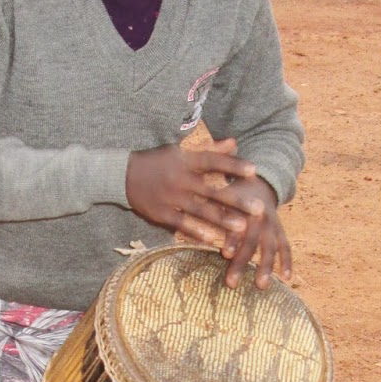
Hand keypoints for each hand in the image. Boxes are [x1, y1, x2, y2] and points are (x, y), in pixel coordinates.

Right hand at [126, 137, 254, 245]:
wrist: (121, 175)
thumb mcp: (181, 151)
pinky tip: (212, 240)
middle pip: (212, 190)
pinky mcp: (161, 213)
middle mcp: (180, 179)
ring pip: (200, 210)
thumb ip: (210, 150)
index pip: (213, 161)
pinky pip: (181, 223)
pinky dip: (196, 231)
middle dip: (236, 200)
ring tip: (242, 227)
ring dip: (221, 219)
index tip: (254, 170)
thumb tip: (234, 141)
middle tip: (259, 208)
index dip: (233, 165)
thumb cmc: (157, 162)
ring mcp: (170, 198)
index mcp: (185, 161)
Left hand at [217, 174, 291, 289]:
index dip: (232, 239)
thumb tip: (180, 224)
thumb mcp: (220, 197)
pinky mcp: (280, 231)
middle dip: (242, 263)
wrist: (258, 184)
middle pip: (251, 242)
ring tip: (261, 286)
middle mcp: (259, 217)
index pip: (236, 225)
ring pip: (270, 247)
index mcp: (242, 208)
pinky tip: (286, 279)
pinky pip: (286, 247)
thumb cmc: (231, 195)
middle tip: (231, 284)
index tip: (226, 253)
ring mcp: (272, 225)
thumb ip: (206, 211)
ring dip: (267, 267)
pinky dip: (287, 262)